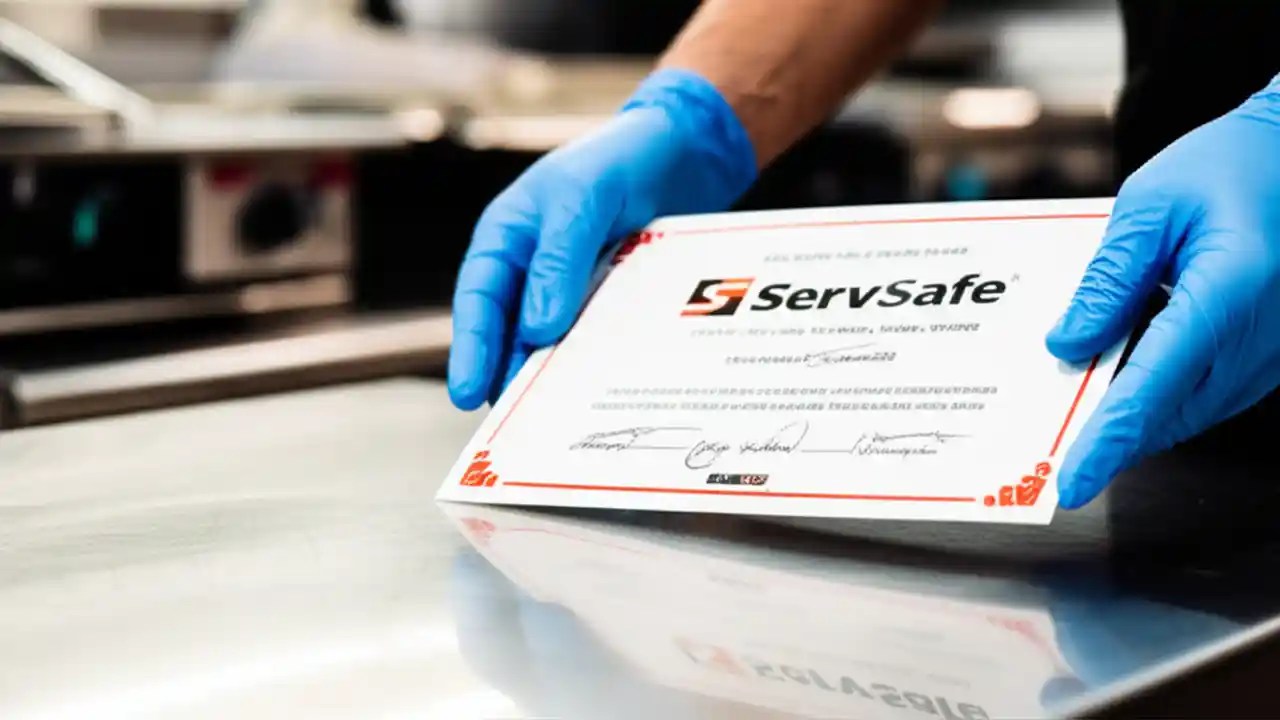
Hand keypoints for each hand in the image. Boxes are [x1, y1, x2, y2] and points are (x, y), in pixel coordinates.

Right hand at [448, 69, 756, 409]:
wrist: (685, 150)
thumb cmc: (620, 159)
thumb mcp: (582, 201)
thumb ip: (558, 261)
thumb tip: (537, 330)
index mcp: (507, 237)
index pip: (479, 300)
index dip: (471, 348)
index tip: (467, 393)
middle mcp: (532, 267)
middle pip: (510, 331)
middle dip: (508, 375)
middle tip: (510, 425)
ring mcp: (571, 286)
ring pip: (553, 340)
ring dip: (554, 375)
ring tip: (553, 420)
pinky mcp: (610, 298)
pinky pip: (597, 336)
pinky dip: (595, 363)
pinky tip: (602, 391)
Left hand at [1047, 77, 1279, 508]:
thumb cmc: (1231, 165)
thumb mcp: (1151, 205)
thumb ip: (1109, 278)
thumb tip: (1068, 345)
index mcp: (1233, 289)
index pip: (1155, 384)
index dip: (1109, 440)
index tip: (1073, 482)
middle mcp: (1262, 335)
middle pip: (1170, 411)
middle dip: (1109, 433)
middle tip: (1045, 443)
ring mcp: (1273, 353)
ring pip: (1187, 410)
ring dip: (1132, 414)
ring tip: (1075, 401)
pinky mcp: (1268, 357)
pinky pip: (1205, 392)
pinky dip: (1159, 393)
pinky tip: (1119, 371)